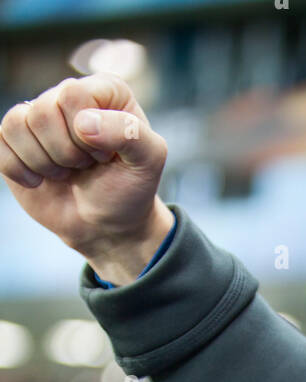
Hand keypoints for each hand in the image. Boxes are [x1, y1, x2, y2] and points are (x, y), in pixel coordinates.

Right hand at [0, 74, 172, 280]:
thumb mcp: (149, 161)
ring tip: (66, 172)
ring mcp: (38, 116)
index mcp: (103, 90)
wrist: (107, 225)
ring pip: (16, 125)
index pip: (72, 95)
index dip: (87, 136)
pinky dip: (21, 171)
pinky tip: (41, 180)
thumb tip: (83, 124)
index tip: (105, 156)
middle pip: (42, 111)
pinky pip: (0, 143)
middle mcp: (68, 95)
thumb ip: (129, 132)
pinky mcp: (14, 140)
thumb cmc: (129, 189)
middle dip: (66, 153)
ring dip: (45, 163)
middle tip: (85, 166)